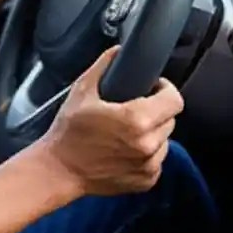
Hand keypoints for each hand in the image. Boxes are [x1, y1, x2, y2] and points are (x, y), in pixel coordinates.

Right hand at [36, 46, 183, 196]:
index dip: (165, 89)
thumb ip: (104, 66)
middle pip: (170, 119)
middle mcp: (147, 144)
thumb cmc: (68, 132)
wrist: (59, 170)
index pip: (174, 99)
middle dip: (157, 110)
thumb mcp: (82, 91)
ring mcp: (148, 165)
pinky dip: (146, 154)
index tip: (153, 87)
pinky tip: (125, 150)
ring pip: (165, 140)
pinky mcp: (146, 181)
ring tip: (128, 131)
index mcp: (136, 119)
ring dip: (153, 133)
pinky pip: (157, 160)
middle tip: (135, 108)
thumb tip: (118, 52)